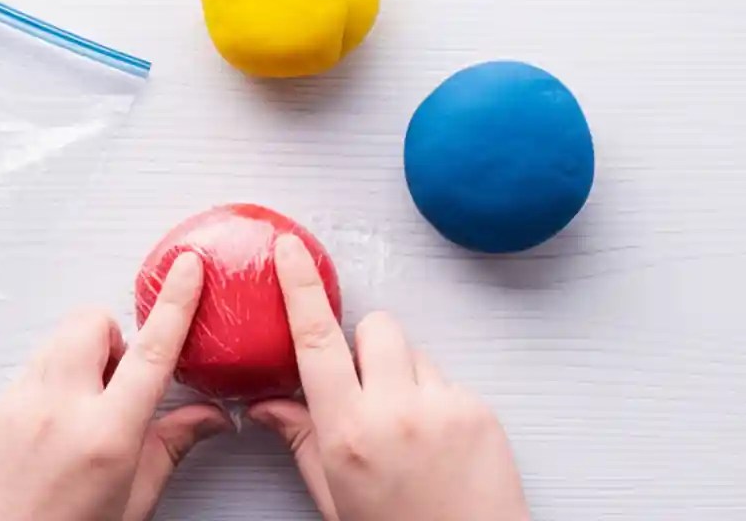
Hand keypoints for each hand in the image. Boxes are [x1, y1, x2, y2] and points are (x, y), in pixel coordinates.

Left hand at [0, 253, 231, 520]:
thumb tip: (210, 417)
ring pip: (60, 339)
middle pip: (93, 322)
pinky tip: (60, 421)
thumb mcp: (132, 502)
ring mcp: (18, 403)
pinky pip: (35, 365)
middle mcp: (57, 409)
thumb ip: (171, 447)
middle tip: (122, 380)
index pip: (151, 352)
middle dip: (115, 337)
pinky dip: (56, 377)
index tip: (188, 270)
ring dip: (85, 356)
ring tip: (91, 406)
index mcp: (104, 436)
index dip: (176, 303)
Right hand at [249, 236, 529, 520]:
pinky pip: (446, 378)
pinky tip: (435, 441)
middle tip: (366, 389)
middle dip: (365, 346)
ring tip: (406, 427)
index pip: (315, 340)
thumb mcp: (334, 497)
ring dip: (402, 373)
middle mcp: (394, 411)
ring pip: (412, 351)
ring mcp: (442, 406)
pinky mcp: (478, 409)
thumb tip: (267, 404)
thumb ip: (301, 441)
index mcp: (347, 432)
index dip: (298, 288)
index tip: (290, 250)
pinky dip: (435, 398)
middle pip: (374, 327)